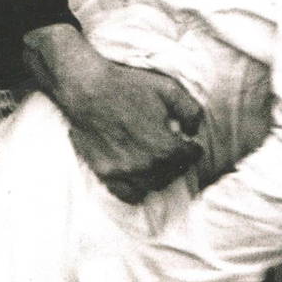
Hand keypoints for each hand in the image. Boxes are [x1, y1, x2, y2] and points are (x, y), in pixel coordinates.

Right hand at [22, 27, 202, 203]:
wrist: (86, 89)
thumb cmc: (127, 86)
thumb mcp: (168, 89)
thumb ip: (191, 111)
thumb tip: (194, 131)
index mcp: (164, 146)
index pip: (190, 157)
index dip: (193, 148)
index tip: (191, 144)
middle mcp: (146, 165)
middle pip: (173, 173)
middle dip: (178, 162)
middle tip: (175, 152)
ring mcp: (124, 172)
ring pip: (153, 186)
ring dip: (160, 176)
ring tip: (158, 163)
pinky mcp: (105, 173)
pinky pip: (127, 195)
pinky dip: (137, 189)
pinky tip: (139, 177)